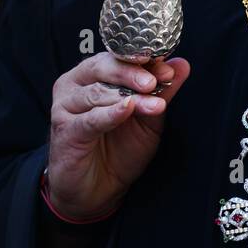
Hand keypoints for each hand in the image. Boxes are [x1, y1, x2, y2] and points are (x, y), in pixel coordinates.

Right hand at [47, 52, 190, 219]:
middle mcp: (75, 84)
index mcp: (94, 74)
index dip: (143, 60)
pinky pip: (90, 118)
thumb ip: (161, 91)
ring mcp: (66, 106)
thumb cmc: (120, 150)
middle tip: (155, 81)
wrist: (98, 190)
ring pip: (99, 92)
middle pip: (103, 67)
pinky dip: (111, 113)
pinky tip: (127, 109)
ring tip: (154, 103)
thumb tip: (182, 65)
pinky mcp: (65, 130)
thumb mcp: (148, 119)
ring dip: (130, 97)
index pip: (118, 57)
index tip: (168, 70)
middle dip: (132, 72)